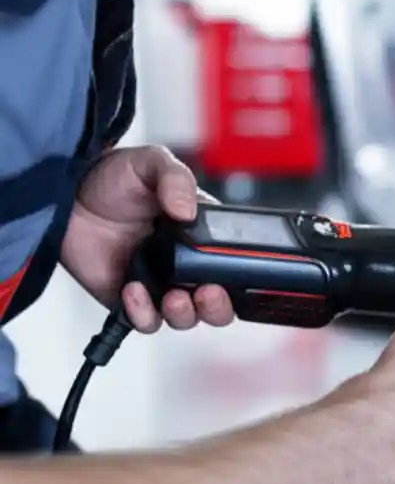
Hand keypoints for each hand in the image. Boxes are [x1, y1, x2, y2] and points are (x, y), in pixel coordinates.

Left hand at [62, 146, 233, 332]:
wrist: (65, 194)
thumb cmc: (113, 178)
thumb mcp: (151, 163)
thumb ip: (175, 179)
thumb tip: (188, 211)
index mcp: (201, 236)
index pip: (232, 264)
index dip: (239, 275)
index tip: (230, 271)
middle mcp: (185, 264)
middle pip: (217, 302)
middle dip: (219, 306)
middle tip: (209, 293)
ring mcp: (158, 284)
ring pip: (186, 317)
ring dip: (186, 314)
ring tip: (174, 298)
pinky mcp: (129, 300)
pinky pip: (146, 320)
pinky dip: (144, 314)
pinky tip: (133, 290)